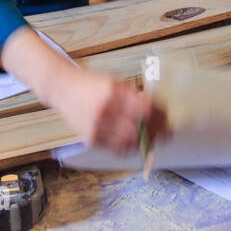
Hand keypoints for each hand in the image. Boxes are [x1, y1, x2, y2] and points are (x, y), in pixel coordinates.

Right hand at [49, 65, 170, 153]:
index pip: (146, 109)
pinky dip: (129, 146)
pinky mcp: (90, 138)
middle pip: (140, 129)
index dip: (161, 117)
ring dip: (144, 142)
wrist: (62, 87)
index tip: (167, 119)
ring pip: (129, 143)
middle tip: (164, 132)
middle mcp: (104, 110)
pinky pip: (116, 148)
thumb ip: (134, 95)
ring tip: (151, 138)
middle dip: (156, 133)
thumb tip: (157, 109)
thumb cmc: (89, 83)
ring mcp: (96, 126)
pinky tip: (134, 141)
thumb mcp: (115, 81)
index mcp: (113, 92)